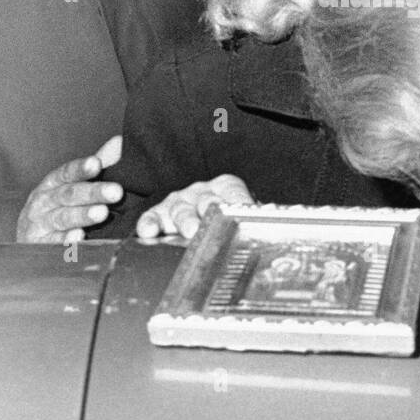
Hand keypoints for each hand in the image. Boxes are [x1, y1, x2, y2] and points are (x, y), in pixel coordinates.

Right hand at [17, 135, 123, 242]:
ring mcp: (39, 224)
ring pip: (63, 218)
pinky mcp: (39, 245)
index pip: (67, 172)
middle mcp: (43, 201)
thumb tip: (119, 142)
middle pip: (69, 194)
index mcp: (52, 183)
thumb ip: (96, 165)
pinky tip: (80, 237)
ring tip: (102, 213)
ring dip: (83, 215)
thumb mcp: (72, 184)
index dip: (81, 168)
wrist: (30, 238)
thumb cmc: (58, 206)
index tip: (97, 163)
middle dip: (92, 193)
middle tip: (116, 192)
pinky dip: (66, 241)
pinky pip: (54, 243)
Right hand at [135, 174, 253, 239]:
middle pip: (205, 200)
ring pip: (180, 209)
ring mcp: (180, 202)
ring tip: (190, 231)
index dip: (237, 200)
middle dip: (208, 211)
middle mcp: (202, 193)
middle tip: (212, 223)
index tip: (241, 210)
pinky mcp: (160, 214)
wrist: (205, 214)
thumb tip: (270, 219)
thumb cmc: (227, 217)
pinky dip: (150, 223)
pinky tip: (150, 231)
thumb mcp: (242, 215)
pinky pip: (153, 217)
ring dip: (185, 220)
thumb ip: (253, 217)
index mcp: (226, 188)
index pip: (233, 191)